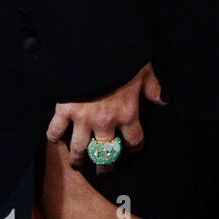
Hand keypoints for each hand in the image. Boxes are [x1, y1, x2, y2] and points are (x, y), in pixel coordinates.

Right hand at [46, 62, 165, 171]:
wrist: (95, 47)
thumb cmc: (123, 58)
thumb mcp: (144, 71)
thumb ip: (153, 88)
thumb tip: (165, 100)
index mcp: (127, 113)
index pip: (134, 141)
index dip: (135, 147)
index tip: (133, 149)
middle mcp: (105, 122)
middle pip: (106, 154)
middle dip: (106, 166)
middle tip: (105, 170)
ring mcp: (83, 119)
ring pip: (79, 150)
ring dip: (79, 159)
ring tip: (78, 164)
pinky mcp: (64, 110)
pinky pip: (55, 130)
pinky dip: (53, 136)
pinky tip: (55, 140)